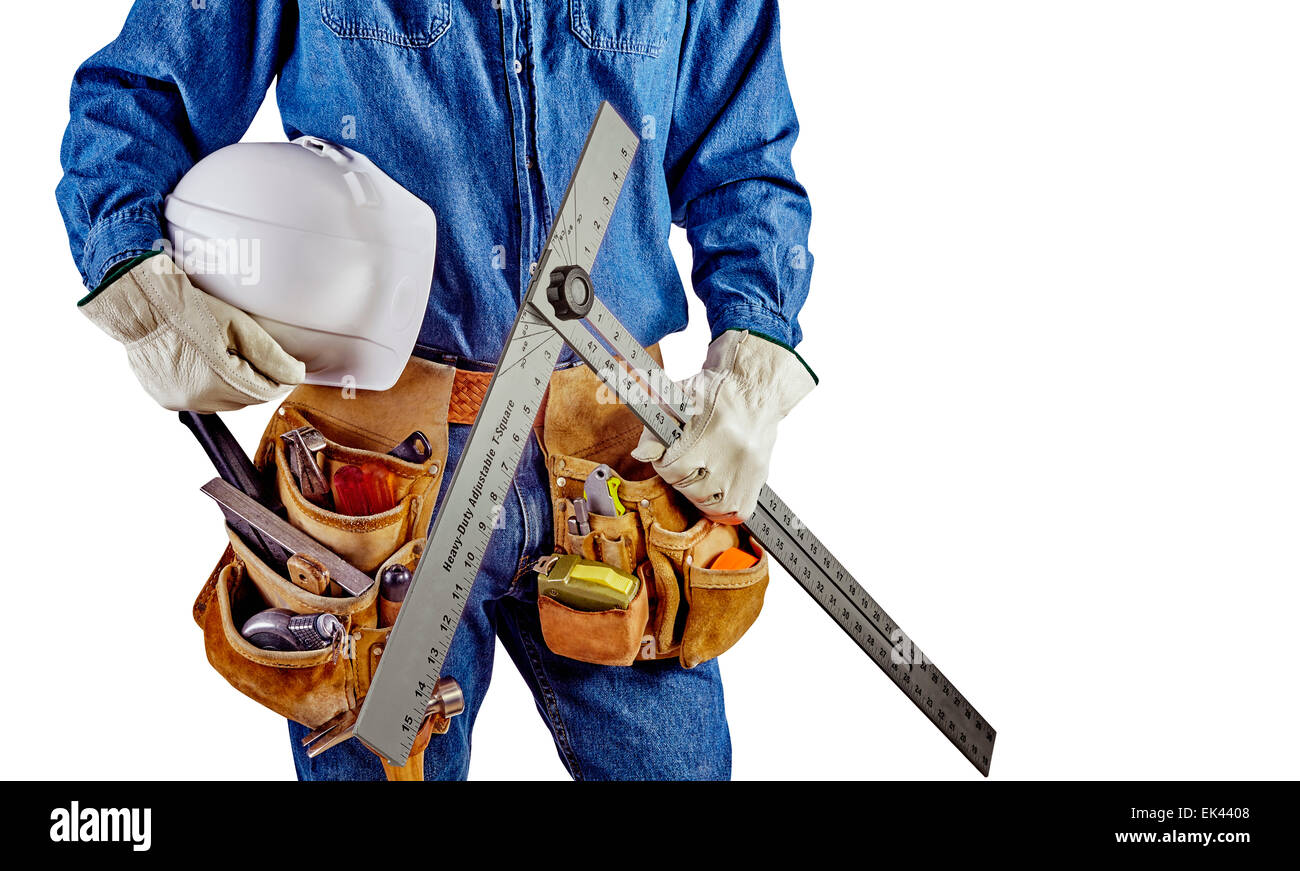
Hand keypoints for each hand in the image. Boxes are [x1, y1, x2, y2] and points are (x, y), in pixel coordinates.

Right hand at [79, 254, 304, 411]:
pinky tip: (204, 363)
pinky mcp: (166, 398)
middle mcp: (198, 399)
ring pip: (224, 402)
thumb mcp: (238, 326)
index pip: (266, 393)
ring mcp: (179, 401)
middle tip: (256, 356)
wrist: (138, 305)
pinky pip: (199, 399)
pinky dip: (209, 386)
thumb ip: (272, 355)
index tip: (288, 367)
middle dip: (258, 381)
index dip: (281, 380)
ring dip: (234, 386)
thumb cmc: (186, 308)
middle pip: (246, 400)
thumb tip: (296, 375)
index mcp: (218, 381)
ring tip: (228, 356)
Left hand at [632, 330, 815, 523]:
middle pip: (691, 490)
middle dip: (683, 479)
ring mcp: (747, 468)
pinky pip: (738, 510)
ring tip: (703, 475)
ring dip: (702, 494)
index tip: (671, 455)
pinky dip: (726, 506)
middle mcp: (731, 452)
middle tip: (688, 463)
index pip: (672, 469)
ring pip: (713, 505)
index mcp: (708, 431)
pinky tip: (719, 490)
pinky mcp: (758, 477)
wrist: (753, 387)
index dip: (666, 463)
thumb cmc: (713, 393)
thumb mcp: (676, 400)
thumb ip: (654, 429)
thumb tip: (642, 454)